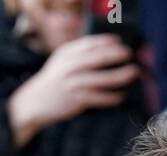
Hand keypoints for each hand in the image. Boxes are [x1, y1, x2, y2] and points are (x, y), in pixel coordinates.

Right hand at [7, 34, 139, 145]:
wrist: (34, 102)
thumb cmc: (53, 82)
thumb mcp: (61, 62)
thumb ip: (79, 56)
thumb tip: (106, 51)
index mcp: (66, 54)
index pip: (90, 43)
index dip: (107, 42)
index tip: (120, 42)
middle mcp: (70, 66)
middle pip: (99, 58)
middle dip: (117, 55)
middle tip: (129, 54)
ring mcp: (74, 83)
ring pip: (103, 78)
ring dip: (121, 75)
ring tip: (133, 72)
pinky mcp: (77, 99)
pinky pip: (100, 97)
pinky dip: (112, 97)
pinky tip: (121, 96)